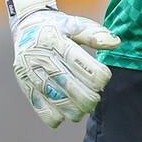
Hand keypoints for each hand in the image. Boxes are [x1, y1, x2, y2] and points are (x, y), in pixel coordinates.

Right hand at [5, 0, 119, 128]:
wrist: (26, 26)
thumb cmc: (58, 27)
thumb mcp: (75, 24)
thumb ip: (95, 34)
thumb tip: (116, 43)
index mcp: (54, 40)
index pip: (81, 65)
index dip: (99, 76)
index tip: (104, 78)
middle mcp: (40, 57)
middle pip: (70, 86)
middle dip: (90, 98)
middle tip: (96, 97)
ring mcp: (30, 74)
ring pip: (57, 101)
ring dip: (76, 110)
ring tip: (84, 107)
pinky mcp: (25, 86)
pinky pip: (42, 110)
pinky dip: (57, 117)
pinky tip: (66, 113)